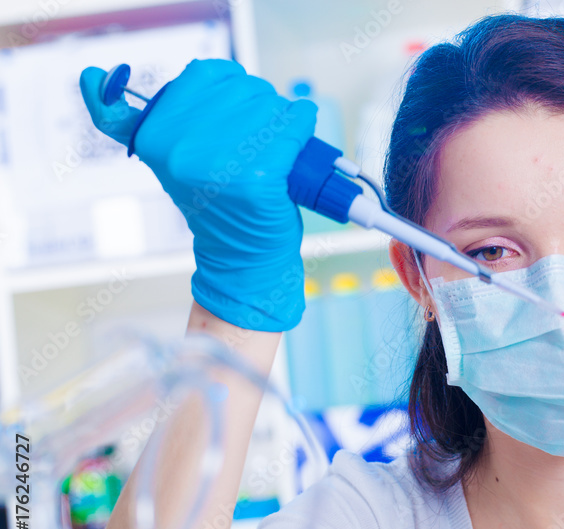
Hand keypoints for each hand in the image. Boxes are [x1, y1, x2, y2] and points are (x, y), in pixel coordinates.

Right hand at [79, 59, 317, 331]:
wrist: (240, 257)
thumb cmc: (220, 203)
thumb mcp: (179, 157)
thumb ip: (169, 116)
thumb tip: (97, 73)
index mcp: (156, 133)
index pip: (205, 72)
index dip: (232, 90)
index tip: (231, 120)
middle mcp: (182, 143)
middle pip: (245, 88)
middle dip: (262, 111)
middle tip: (255, 150)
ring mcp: (221, 159)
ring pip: (272, 105)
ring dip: (283, 125)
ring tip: (270, 158)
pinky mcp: (259, 176)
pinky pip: (294, 128)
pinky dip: (303, 132)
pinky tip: (295, 153)